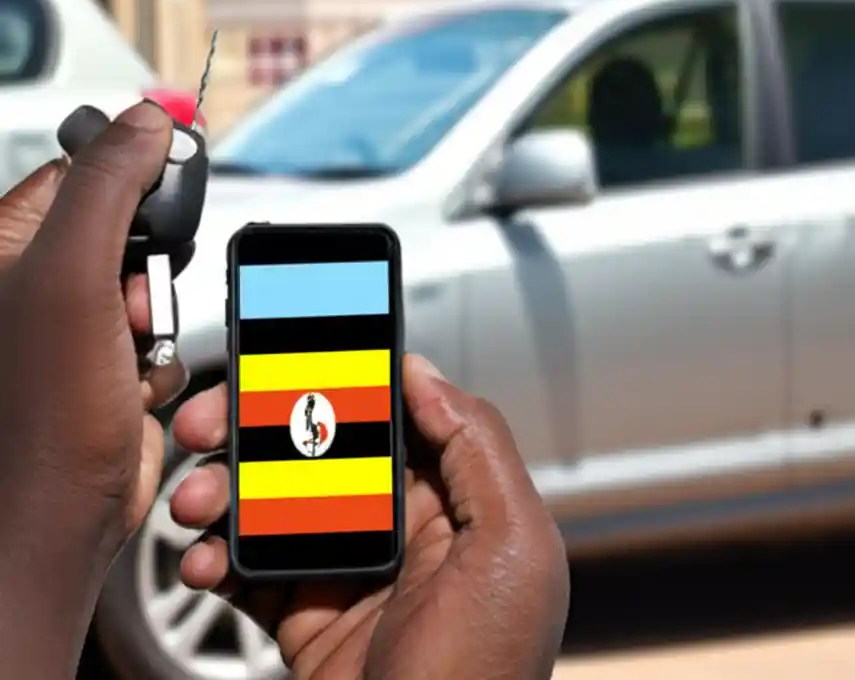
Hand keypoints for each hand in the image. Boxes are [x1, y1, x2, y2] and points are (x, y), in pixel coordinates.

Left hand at [0, 103, 189, 673]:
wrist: (59, 514)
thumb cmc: (44, 412)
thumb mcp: (74, 275)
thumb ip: (110, 186)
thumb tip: (149, 118)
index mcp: (4, 247)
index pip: (81, 173)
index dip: (133, 181)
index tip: (168, 192)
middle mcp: (31, 285)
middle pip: (126, 232)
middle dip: (150, 271)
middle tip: (131, 301)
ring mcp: (69, 333)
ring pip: (152, 290)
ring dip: (158, 323)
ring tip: (130, 353)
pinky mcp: (103, 373)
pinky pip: (158, 342)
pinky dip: (160, 364)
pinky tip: (133, 388)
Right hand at [170, 355, 570, 678]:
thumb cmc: (484, 674)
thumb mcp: (510, 549)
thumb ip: (477, 450)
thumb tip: (426, 374)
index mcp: (458, 506)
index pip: (394, 418)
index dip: (340, 381)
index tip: (285, 356)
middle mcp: (406, 534)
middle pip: (322, 454)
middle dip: (260, 431)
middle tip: (210, 425)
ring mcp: (352, 578)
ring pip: (276, 506)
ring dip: (224, 492)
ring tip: (195, 504)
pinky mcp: (308, 621)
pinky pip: (251, 572)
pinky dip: (215, 558)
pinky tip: (202, 560)